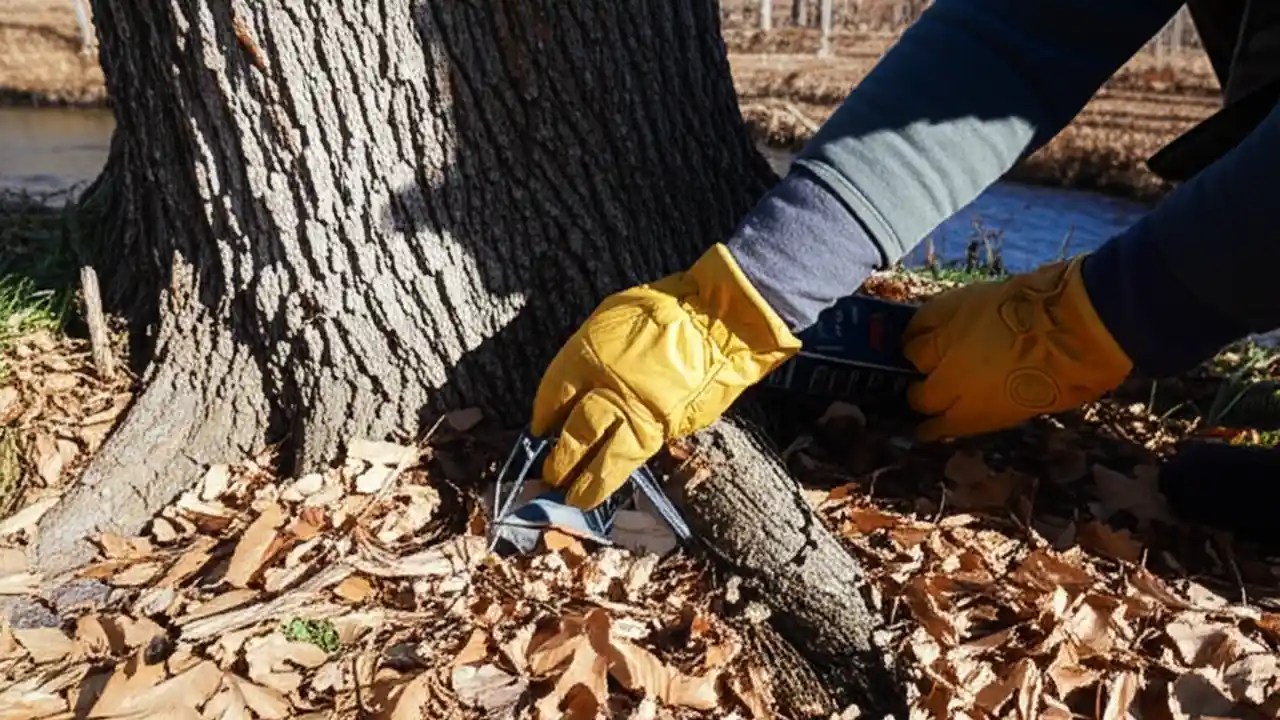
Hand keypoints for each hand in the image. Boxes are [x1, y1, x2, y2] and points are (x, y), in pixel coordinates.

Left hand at [530, 243, 800, 508]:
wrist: (719, 321)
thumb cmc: (666, 308)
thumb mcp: (613, 316)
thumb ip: (591, 351)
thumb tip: (577, 384)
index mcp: (589, 355)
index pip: (554, 393)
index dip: (545, 413)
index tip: (541, 427)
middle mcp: (608, 389)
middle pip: (575, 432)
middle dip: (560, 457)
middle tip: (550, 474)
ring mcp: (638, 414)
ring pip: (604, 458)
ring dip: (587, 482)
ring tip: (574, 498)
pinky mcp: (665, 430)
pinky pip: (634, 457)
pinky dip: (617, 473)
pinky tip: (607, 483)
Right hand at [901, 256, 1132, 440]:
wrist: (1077, 324)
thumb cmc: (1067, 374)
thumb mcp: (1028, 407)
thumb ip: (994, 409)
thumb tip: (983, 403)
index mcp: (973, 413)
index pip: (936, 426)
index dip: (931, 427)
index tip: (928, 426)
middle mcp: (951, 381)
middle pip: (920, 394)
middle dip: (923, 395)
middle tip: (930, 389)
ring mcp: (947, 342)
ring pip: (913, 353)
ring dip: (918, 358)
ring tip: (925, 356)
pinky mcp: (951, 308)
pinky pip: (921, 320)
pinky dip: (919, 328)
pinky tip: (922, 330)